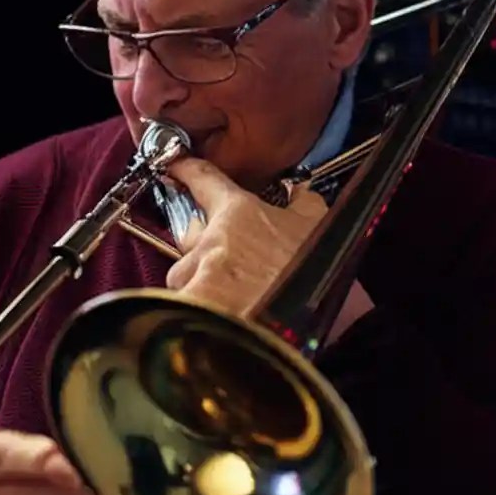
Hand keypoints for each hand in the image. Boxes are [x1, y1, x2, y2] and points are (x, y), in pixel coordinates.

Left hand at [163, 157, 327, 316]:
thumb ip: (305, 204)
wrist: (301, 322)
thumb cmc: (311, 271)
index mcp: (239, 213)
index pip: (204, 180)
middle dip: (201, 255)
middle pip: (187, 242)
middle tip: (228, 271)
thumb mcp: (318, 226)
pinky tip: (210, 328)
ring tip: (225, 304)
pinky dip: (189, 317)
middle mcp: (211, 241)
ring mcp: (197, 277)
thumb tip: (302, 191)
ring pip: (182, 279)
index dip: (188, 171)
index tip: (177, 166)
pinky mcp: (189, 310)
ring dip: (196, 287)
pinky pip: (177, 308)